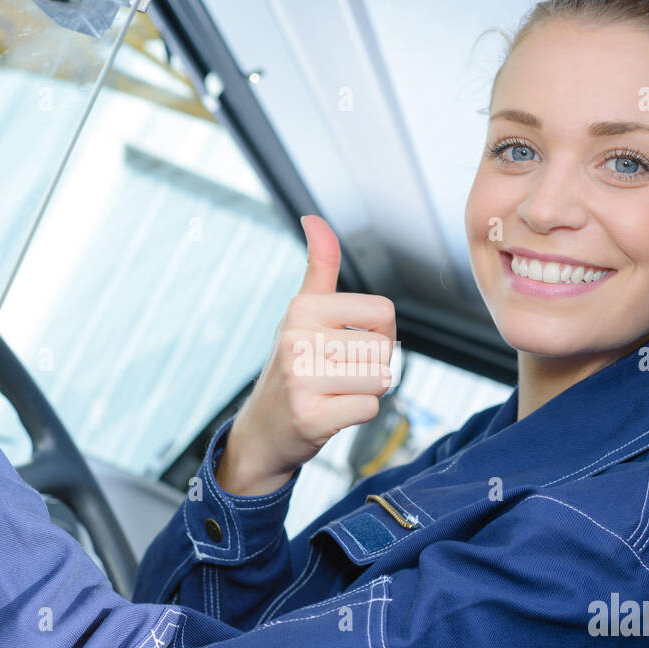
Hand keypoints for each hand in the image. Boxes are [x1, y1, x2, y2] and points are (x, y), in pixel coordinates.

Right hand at [216, 215, 395, 494]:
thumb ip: (319, 266)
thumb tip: (314, 218)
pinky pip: (369, 409)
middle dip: (371, 366)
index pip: (384, 313)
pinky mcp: (309, 416)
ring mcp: (301, 378)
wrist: (264, 429)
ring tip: (333, 392)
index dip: (379, 334)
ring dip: (365, 392)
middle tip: (337, 375)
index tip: (349, 345)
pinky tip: (330, 413)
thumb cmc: (293, 366)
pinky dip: (357, 416)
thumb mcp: (302, 313)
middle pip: (384, 349)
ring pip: (380, 379)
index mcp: (302, 308)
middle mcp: (297, 338)